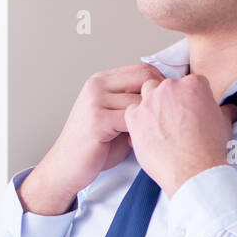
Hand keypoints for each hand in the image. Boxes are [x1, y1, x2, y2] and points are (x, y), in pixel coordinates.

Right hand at [19, 62, 166, 214]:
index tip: (170, 101)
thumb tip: (167, 100)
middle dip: (160, 96)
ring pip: (141, 100)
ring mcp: (95, 101)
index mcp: (101, 81)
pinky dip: (141, 131)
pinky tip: (137, 143)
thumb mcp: (115, 117)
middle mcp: (97, 86)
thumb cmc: (93, 146)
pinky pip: (132, 118)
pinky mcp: (97, 120)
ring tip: (149, 134)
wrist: (67, 167)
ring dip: (151, 118)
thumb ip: (134, 105)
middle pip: (144, 77)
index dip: (160, 83)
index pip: (141, 68)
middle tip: (167, 116)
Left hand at [124, 73, 236, 198]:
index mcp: (193, 84)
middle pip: (166, 85)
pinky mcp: (135, 117)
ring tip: (159, 123)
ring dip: (152, 104)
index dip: (190, 97)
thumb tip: (229, 108)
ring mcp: (150, 101)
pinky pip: (131, 111)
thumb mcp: (224, 124)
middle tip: (174, 118)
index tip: (189, 109)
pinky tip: (146, 132)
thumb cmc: (209, 148)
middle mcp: (170, 88)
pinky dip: (137, 119)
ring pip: (147, 93)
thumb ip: (224, 111)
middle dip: (169, 99)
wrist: (193, 170)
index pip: (189, 82)